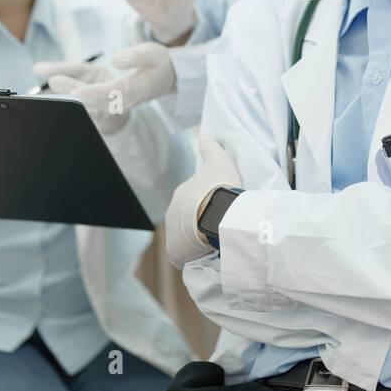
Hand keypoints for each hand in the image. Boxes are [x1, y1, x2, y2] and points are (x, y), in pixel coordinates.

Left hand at [36, 42, 176, 125]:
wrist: (166, 78)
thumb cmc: (158, 63)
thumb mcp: (152, 53)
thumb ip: (135, 56)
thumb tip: (116, 59)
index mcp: (135, 88)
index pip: (112, 93)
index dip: (94, 94)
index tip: (78, 92)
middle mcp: (123, 100)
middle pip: (95, 100)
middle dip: (74, 92)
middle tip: (53, 80)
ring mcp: (115, 103)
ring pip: (89, 102)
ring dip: (69, 93)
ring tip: (50, 77)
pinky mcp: (108, 100)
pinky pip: (88, 99)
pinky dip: (73, 91)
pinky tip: (57, 80)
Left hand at [165, 134, 240, 268]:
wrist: (218, 214)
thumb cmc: (219, 187)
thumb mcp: (219, 161)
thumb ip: (210, 148)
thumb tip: (204, 135)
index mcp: (180, 193)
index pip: (192, 199)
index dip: (206, 204)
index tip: (220, 209)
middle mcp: (171, 213)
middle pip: (187, 220)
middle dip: (200, 223)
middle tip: (219, 226)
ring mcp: (171, 234)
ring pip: (185, 238)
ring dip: (197, 240)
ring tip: (215, 242)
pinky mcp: (175, 253)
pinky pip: (184, 256)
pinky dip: (193, 256)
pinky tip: (207, 255)